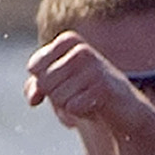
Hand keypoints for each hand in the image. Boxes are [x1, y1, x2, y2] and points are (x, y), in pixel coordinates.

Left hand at [24, 30, 152, 129]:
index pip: (34, 66)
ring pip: (57, 97)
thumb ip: (34, 87)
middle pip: (44, 82)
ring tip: (85, 98)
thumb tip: (34, 100)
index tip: (61, 82)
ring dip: (68, 105)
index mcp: (68, 41)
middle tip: (76, 93)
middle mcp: (81, 50)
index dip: (41, 82)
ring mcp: (94, 68)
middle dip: (55, 95)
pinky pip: (72, 107)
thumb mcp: (54, 85)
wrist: (120, 108)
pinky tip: (93, 106)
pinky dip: (79, 113)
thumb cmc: (82, 91)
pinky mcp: (103, 89)